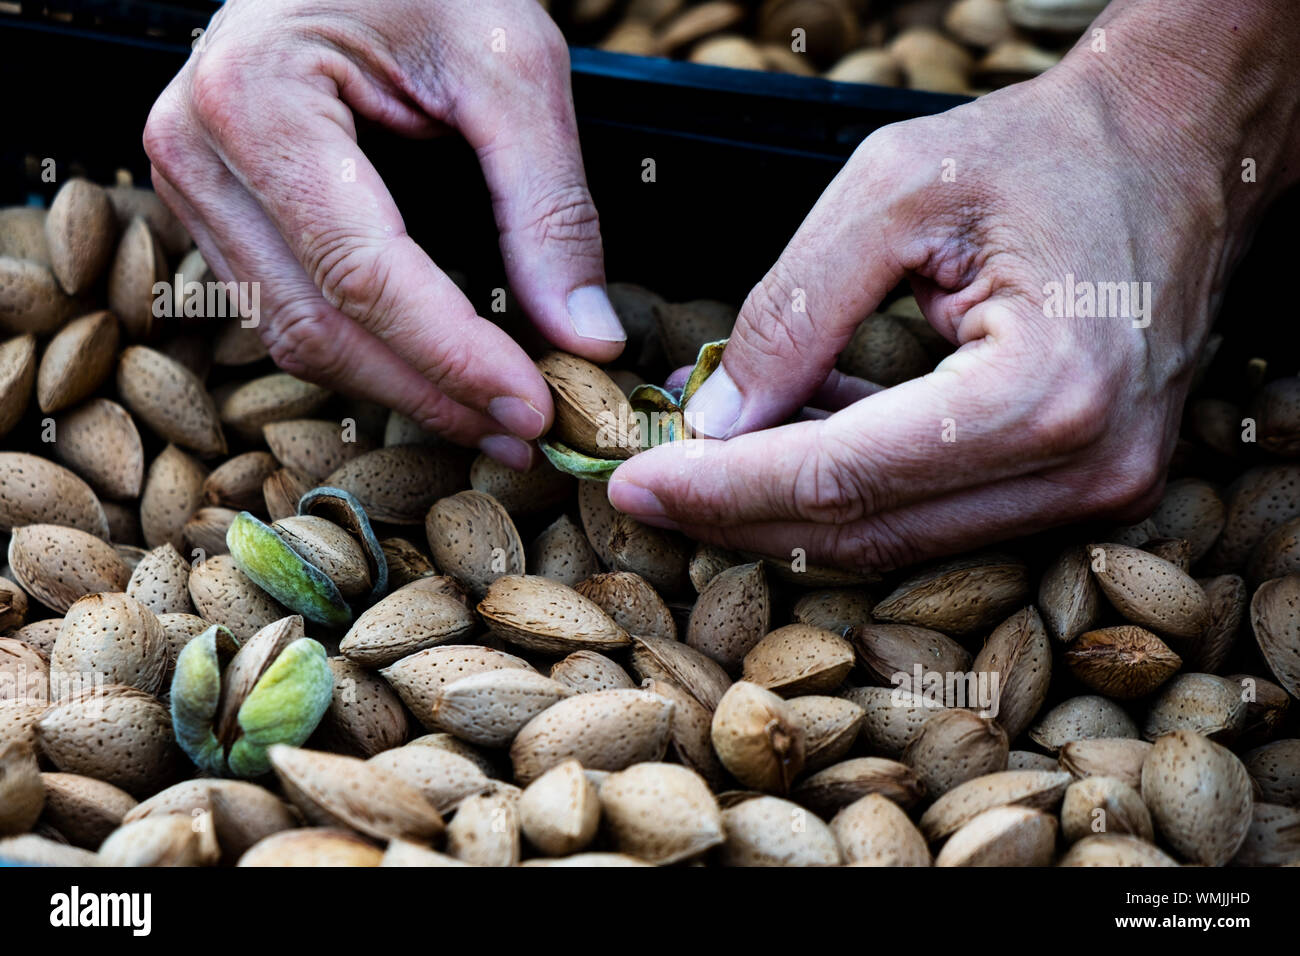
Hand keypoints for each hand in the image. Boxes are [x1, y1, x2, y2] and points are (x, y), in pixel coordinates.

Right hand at [144, 0, 624, 469]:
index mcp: (255, 98)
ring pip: (298, 336)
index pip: (362, 273)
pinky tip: (440, 374)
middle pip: (319, 325)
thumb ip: (549, 206)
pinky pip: (290, 311)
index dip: (453, 357)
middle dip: (431, 394)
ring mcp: (194, 184)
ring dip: (402, 389)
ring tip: (494, 417)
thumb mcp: (512, 63)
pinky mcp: (219, 208)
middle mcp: (195, 149)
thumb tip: (583, 338)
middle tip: (525, 435)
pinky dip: (370, 354)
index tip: (533, 406)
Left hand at [608, 0, 1299, 572]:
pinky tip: (786, 435)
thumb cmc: (1051, 148)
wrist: (1181, 146)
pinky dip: (851, 484)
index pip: (844, 478)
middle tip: (644, 487)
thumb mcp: (897, 190)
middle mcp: (1084, 470)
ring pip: (896, 536)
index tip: (630, 481)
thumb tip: (715, 415)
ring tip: (699, 453)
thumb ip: (795, 309)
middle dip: (738, 514)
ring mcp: (1094, 492)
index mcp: (1046, 393)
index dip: (723, 488)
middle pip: (865, 531)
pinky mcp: (1080, 486)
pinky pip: (935, 509)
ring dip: (787, 504)